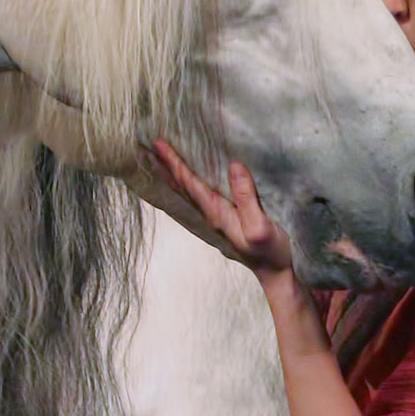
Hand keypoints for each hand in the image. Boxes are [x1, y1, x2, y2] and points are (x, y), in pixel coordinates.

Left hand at [152, 141, 294, 279]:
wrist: (275, 272)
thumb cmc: (269, 251)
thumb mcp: (260, 225)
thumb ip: (246, 197)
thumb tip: (233, 165)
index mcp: (215, 213)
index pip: (188, 183)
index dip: (173, 162)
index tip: (158, 143)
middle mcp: (209, 213)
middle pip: (178, 185)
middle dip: (160, 165)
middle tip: (140, 146)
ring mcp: (214, 215)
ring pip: (184, 189)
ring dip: (167, 172)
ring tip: (151, 156)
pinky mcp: (222, 215)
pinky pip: (195, 193)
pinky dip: (182, 181)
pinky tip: (179, 176)